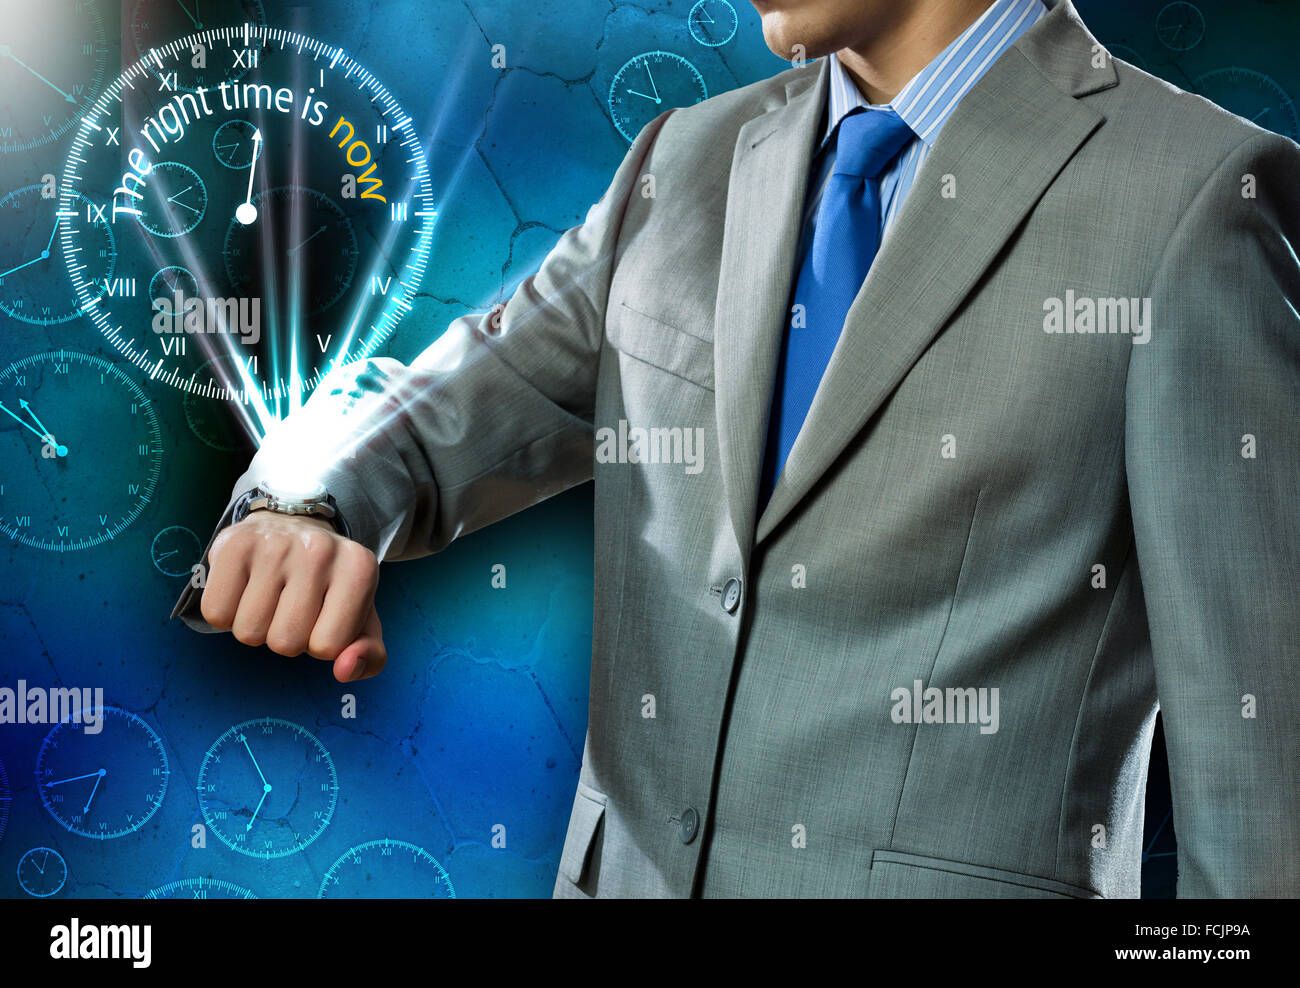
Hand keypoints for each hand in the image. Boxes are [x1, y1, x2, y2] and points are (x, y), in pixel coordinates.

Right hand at [200, 510, 385, 681]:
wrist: (293, 527)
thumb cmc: (328, 587)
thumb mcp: (360, 620)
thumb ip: (369, 656)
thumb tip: (345, 670)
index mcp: (360, 569)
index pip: (328, 647)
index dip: (319, 643)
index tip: (322, 616)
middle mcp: (321, 550)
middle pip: (285, 643)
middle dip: (286, 637)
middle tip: (291, 606)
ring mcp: (276, 544)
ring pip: (249, 632)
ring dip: (256, 627)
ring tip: (270, 596)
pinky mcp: (234, 543)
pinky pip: (216, 613)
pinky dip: (227, 613)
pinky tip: (245, 588)